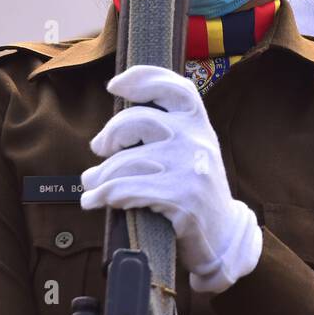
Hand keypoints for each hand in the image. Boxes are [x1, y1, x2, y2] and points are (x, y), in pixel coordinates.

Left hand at [80, 64, 262, 292]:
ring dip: (100, 176)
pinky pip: (128, 190)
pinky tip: (95, 201)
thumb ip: (162, 134)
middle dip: (110, 135)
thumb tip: (103, 139)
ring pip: (126, 161)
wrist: (222, 236)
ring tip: (91, 186)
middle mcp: (196, 139)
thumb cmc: (194, 190)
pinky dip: (105, 195)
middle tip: (99, 149)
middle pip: (137, 120)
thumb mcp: (189, 152)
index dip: (143, 78)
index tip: (114, 85)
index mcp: (198, 124)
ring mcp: (190, 167)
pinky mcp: (181, 197)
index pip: (174, 87)